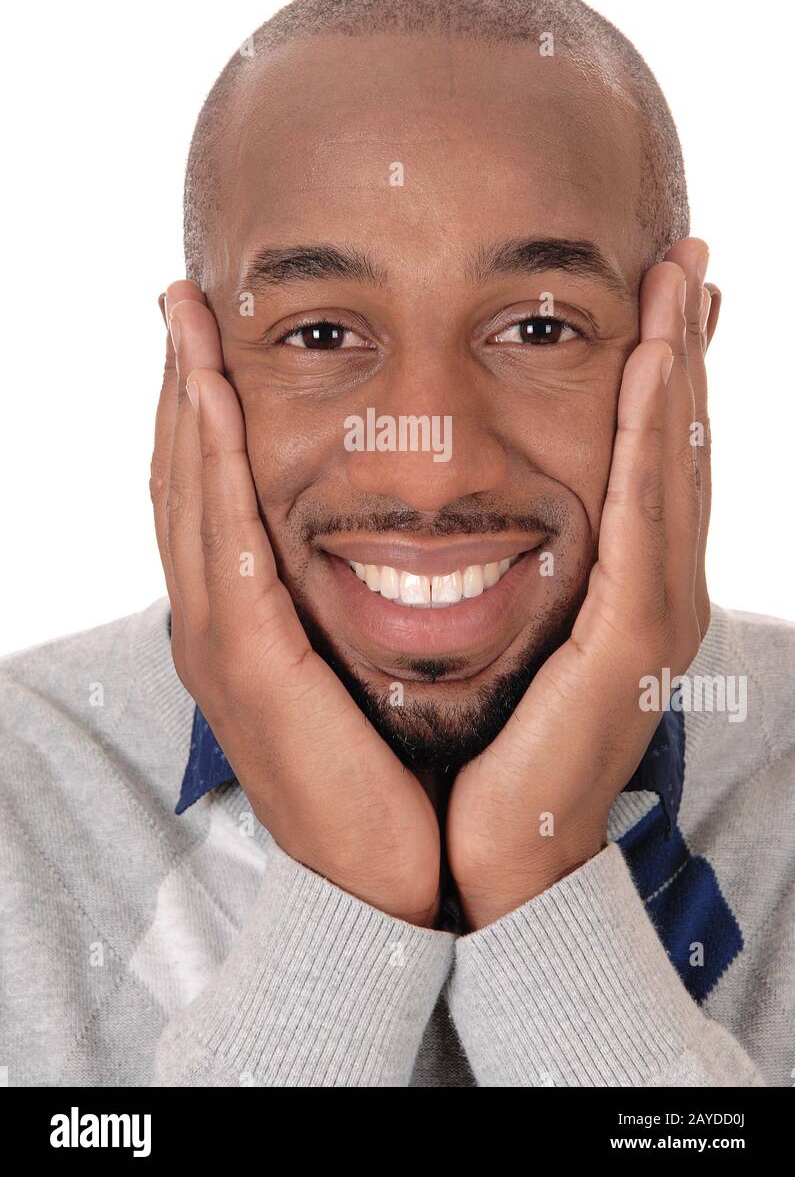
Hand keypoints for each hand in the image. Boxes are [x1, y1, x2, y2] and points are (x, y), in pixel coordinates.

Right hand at [150, 281, 440, 926]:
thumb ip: (343, 603)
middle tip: (179, 300)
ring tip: (185, 321)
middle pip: (182, 478)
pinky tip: (209, 396)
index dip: (198, 412)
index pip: (208, 494)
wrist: (389, 877)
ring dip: (184, 399)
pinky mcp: (247, 663)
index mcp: (239, 622)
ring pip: (187, 494)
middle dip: (178, 384)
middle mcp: (211, 623)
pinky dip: (210, 462)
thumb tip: (372, 544)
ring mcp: (218, 643)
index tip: (207, 337)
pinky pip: (222, 540)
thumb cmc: (383, 772)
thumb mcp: (355, 667)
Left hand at [445, 239, 719, 929]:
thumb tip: (499, 516)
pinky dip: (651, 434)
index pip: (653, 462)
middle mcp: (662, 593)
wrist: (504, 856)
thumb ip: (530, 573)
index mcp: (633, 592)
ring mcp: (657, 614)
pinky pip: (644, 514)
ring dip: (679, 365)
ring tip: (680, 281)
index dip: (665, 378)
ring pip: (673, 463)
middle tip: (689, 260)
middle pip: (677, 447)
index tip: (663, 301)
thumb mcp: (523, 640)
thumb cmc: (502, 751)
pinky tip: (653, 364)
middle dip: (685, 349)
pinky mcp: (632, 639)